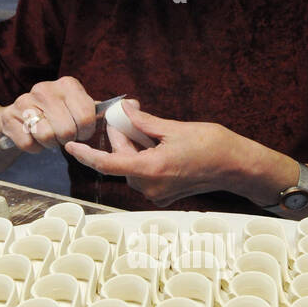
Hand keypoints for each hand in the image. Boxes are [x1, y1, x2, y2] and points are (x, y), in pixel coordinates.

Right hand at [0, 76, 97, 153]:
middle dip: (67, 139)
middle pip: (66, 130)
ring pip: (47, 137)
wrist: (21, 116)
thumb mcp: (80, 109)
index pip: (86, 118)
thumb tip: (130, 106)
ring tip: (48, 135)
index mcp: (68, 85)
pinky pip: (29, 144)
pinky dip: (34, 148)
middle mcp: (45, 88)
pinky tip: (34, 137)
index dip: (85, 132)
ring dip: (50, 144)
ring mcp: (24, 100)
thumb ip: (101, 111)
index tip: (81, 131)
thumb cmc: (58, 115)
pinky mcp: (9, 116)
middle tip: (62, 135)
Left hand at [65, 100, 238, 206]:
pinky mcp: (165, 196)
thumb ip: (143, 121)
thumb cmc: (211, 146)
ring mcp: (158, 195)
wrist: (237, 166)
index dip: (86, 155)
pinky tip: (159, 146)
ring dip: (135, 149)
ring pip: (132, 168)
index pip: (108, 164)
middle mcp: (150, 188)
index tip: (70, 146)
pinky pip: (144, 176)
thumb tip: (123, 110)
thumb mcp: (174, 128)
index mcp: (151, 170)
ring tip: (151, 131)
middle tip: (129, 115)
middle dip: (122, 139)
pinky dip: (145, 159)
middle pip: (121, 162)